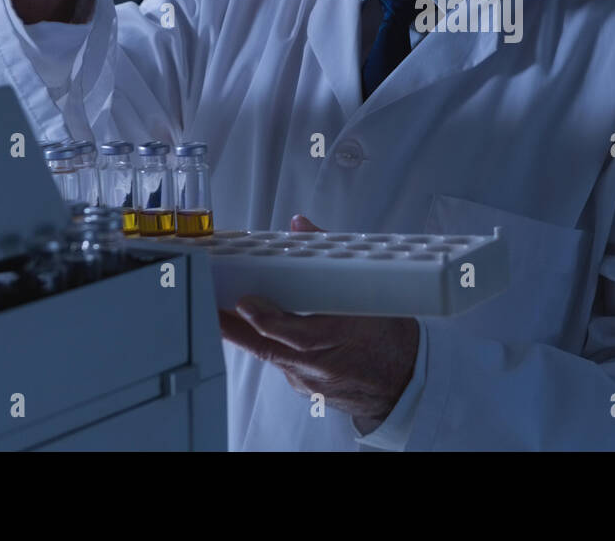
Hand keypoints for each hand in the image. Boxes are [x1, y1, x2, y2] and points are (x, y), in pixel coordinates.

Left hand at [218, 214, 419, 433]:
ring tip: (220, 311)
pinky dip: (268, 346)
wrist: (404, 380)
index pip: (299, 333)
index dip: (268, 319)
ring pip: (271, 356)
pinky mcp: (304, 387)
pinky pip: (280, 364)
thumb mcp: (369, 291)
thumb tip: (302, 226)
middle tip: (210, 305)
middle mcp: (322, 365)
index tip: (246, 303)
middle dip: (235, 326)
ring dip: (247, 334)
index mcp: (343, 336)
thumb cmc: (389, 336)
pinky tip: (255, 331)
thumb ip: (329, 254)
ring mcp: (309, 380)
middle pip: (270, 347)